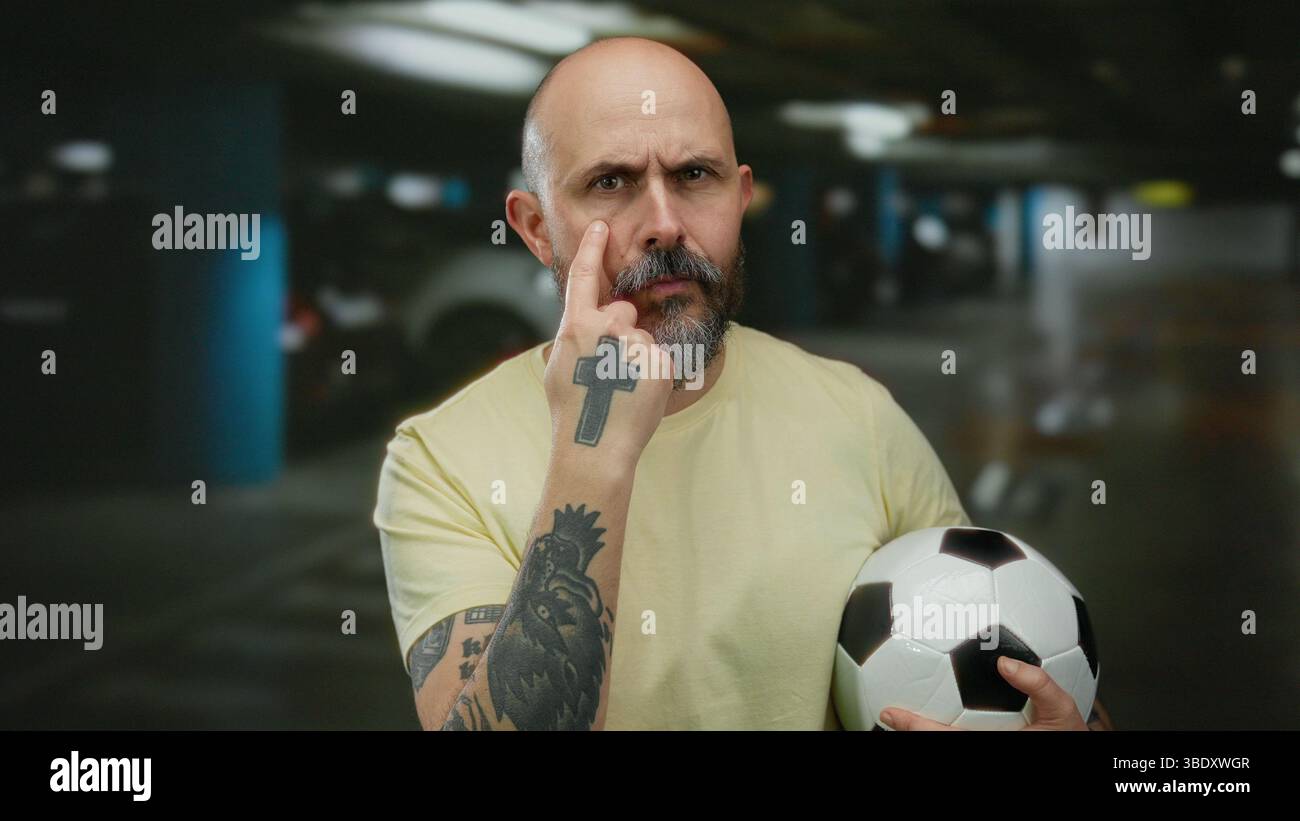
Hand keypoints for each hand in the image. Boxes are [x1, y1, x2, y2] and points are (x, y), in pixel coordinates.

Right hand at [544, 220, 674, 464]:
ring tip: (621, 391)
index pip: (585, 276)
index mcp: (576, 327)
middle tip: (609, 371)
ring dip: (636, 360)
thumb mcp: (558, 368)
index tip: (601, 227)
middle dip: (620, 334)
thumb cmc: (572, 412)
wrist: (596, 448)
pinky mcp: (660, 363)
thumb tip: (580, 327)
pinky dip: (653, 377)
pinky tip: (638, 397)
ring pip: (642, 340)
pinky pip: (660, 360)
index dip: (592, 248)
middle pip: (623, 313)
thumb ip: (573, 339)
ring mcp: (635, 345)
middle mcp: (606, 329)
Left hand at [879, 656, 1087, 730]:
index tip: (890, 714)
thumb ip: (1038, 685)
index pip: (944, 737)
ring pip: (946, 742)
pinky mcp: (988, 745)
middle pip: (937, 743)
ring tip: (902, 717)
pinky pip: (958, 738)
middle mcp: (983, 748)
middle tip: (887, 715)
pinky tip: (934, 716)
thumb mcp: (1063, 710)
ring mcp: (985, 748)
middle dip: (911, 731)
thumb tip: (1006, 662)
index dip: (915, 726)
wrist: (1078, 753)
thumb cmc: (1070, 735)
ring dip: (924, 732)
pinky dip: (940, 730)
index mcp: (994, 742)